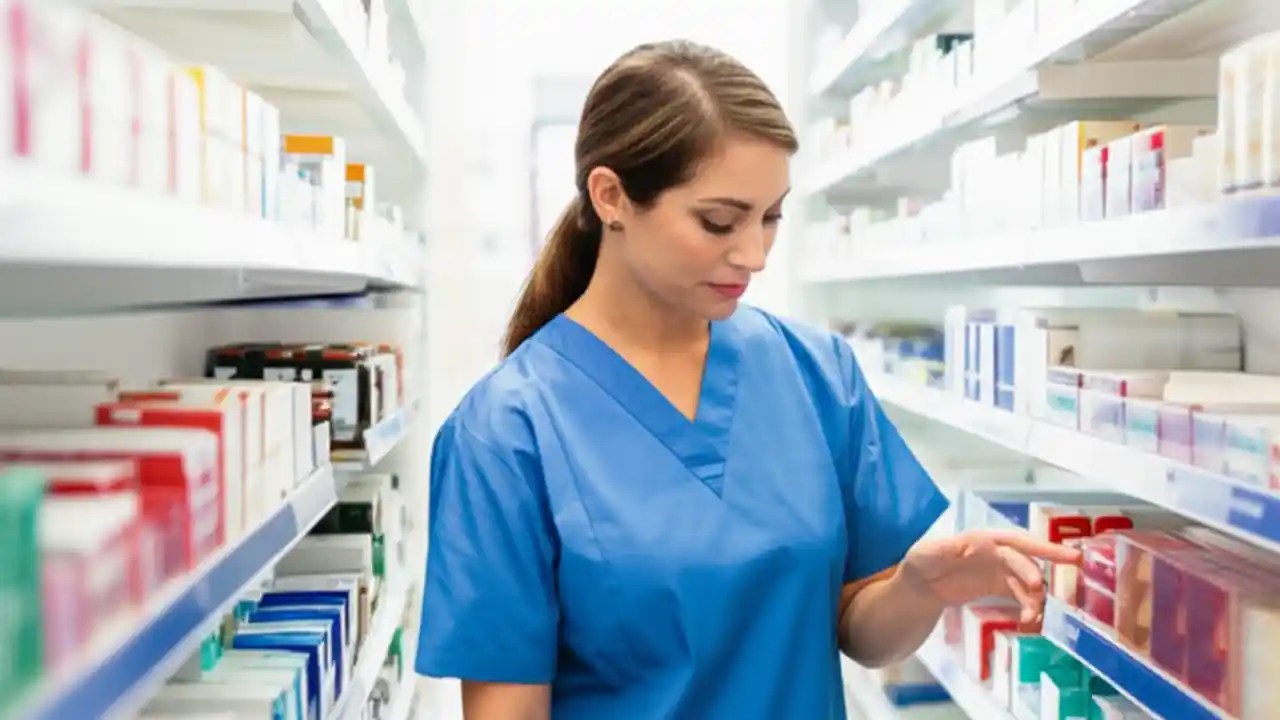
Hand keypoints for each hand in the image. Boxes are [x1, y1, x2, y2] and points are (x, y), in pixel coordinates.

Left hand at [896, 529, 1081, 623]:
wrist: (922, 583)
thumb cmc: (924, 561)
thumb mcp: (930, 552)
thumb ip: (947, 549)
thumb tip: (967, 545)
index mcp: (984, 539)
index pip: (1016, 541)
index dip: (1040, 546)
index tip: (1063, 555)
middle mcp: (997, 552)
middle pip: (1025, 559)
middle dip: (1039, 570)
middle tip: (1044, 587)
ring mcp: (1000, 570)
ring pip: (1026, 581)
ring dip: (1034, 597)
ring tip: (1033, 615)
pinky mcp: (999, 587)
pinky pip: (1020, 596)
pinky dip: (1027, 606)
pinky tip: (1028, 619)